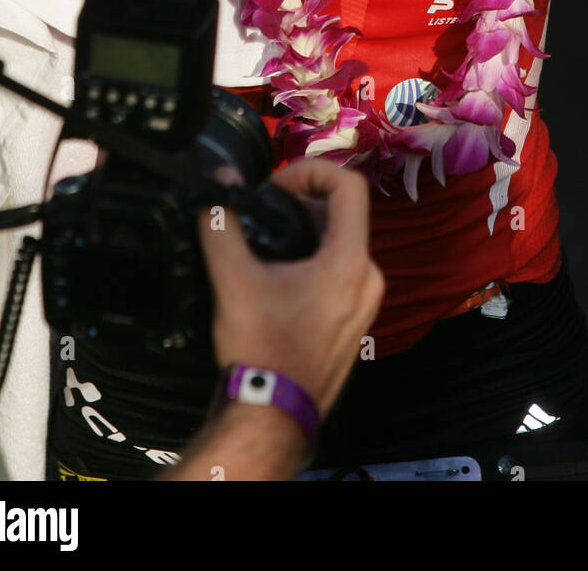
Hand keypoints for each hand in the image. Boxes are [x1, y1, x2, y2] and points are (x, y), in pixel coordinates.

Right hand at [197, 158, 383, 418]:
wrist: (271, 416)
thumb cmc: (261, 350)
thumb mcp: (233, 279)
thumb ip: (222, 222)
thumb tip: (219, 181)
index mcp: (350, 261)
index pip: (349, 185)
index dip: (311, 171)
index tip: (276, 187)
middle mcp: (369, 278)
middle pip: (345, 214)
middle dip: (303, 202)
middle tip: (266, 210)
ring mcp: (366, 304)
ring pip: (343, 244)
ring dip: (308, 232)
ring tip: (269, 243)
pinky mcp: (356, 322)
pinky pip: (342, 273)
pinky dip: (316, 260)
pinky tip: (280, 277)